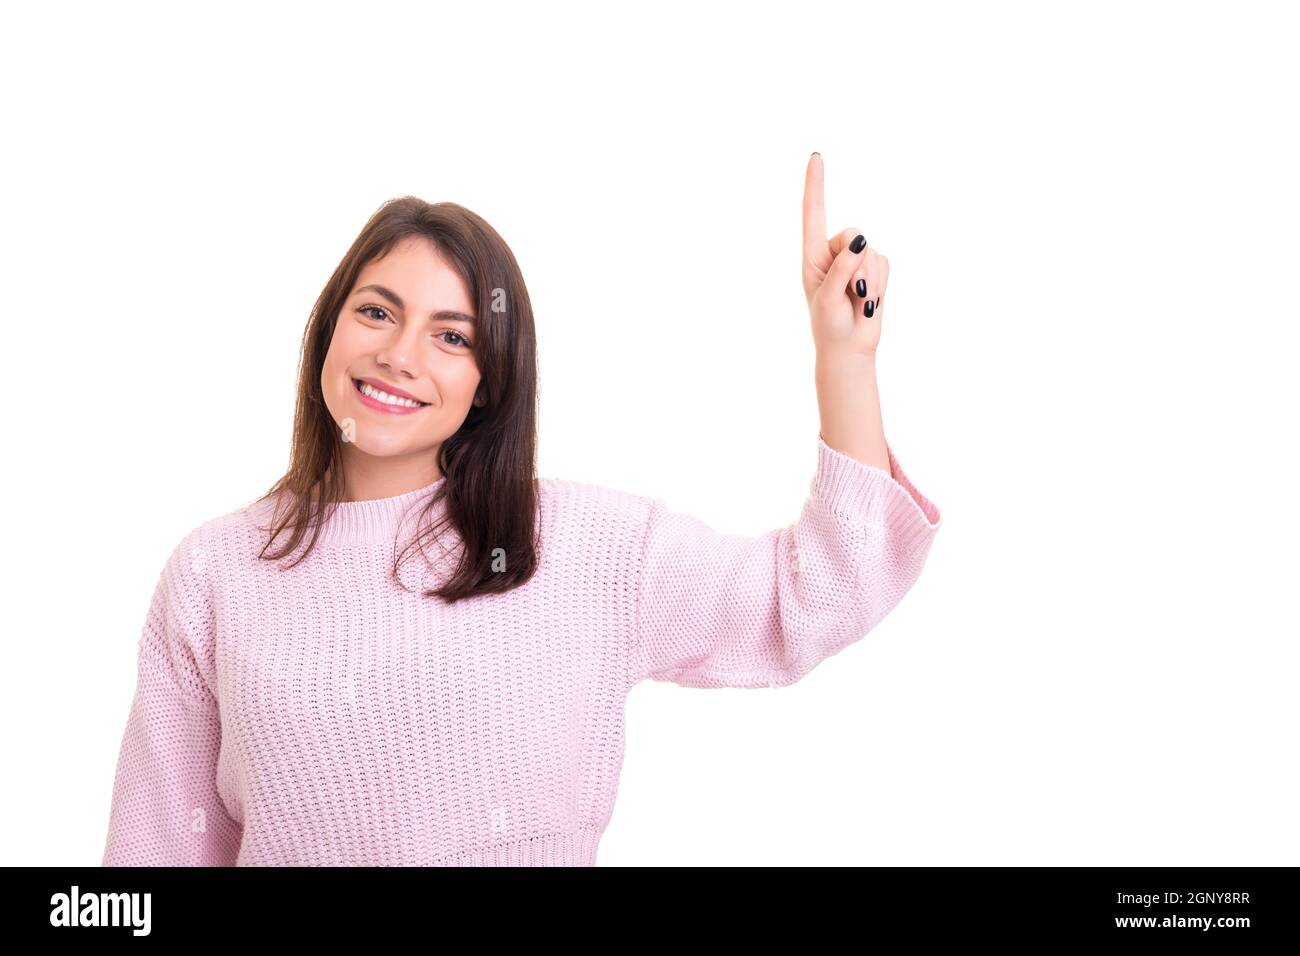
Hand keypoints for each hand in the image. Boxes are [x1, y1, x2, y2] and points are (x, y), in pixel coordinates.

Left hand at [801, 152, 888, 357]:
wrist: (850, 349)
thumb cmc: (829, 325)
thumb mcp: (828, 297)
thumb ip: (841, 267)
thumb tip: (861, 239)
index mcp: (812, 256)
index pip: (813, 214)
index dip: (815, 185)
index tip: (816, 156)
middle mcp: (834, 253)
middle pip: (853, 232)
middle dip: (856, 261)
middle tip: (851, 291)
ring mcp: (856, 260)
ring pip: (872, 251)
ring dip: (869, 279)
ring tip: (859, 301)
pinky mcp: (875, 270)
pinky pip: (885, 263)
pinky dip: (880, 283)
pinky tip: (870, 300)